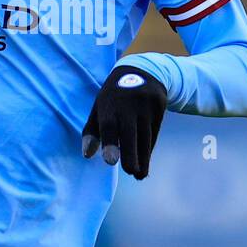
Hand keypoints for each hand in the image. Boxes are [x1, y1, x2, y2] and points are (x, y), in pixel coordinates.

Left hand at [80, 65, 167, 179]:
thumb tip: (87, 155)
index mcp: (109, 105)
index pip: (109, 126)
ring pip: (145, 136)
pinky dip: (149, 148)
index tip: (110, 161)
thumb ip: (92, 131)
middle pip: (130, 133)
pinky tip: (145, 161)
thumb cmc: (114, 97)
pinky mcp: (159, 108)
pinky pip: (153, 133)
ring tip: (139, 175)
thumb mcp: (99, 107)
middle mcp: (128, 105)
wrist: (142, 71)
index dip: (109, 143)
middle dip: (130, 155)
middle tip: (130, 173)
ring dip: (143, 157)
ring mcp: (146, 106)